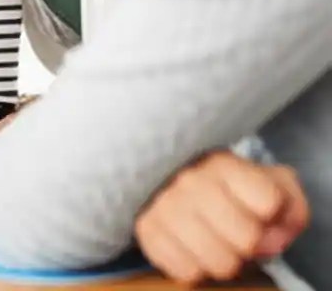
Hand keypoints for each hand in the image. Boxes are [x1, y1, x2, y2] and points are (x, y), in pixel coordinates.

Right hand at [136, 151, 309, 285]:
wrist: (168, 181)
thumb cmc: (227, 189)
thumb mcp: (268, 183)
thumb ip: (290, 205)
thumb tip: (275, 239)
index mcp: (223, 164)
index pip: (267, 201)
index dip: (270, 214)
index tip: (258, 209)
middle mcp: (189, 180)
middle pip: (246, 238)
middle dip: (250, 243)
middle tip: (237, 234)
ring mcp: (163, 206)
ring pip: (218, 262)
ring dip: (225, 261)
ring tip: (217, 245)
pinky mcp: (145, 231)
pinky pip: (186, 272)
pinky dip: (196, 269)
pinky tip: (193, 251)